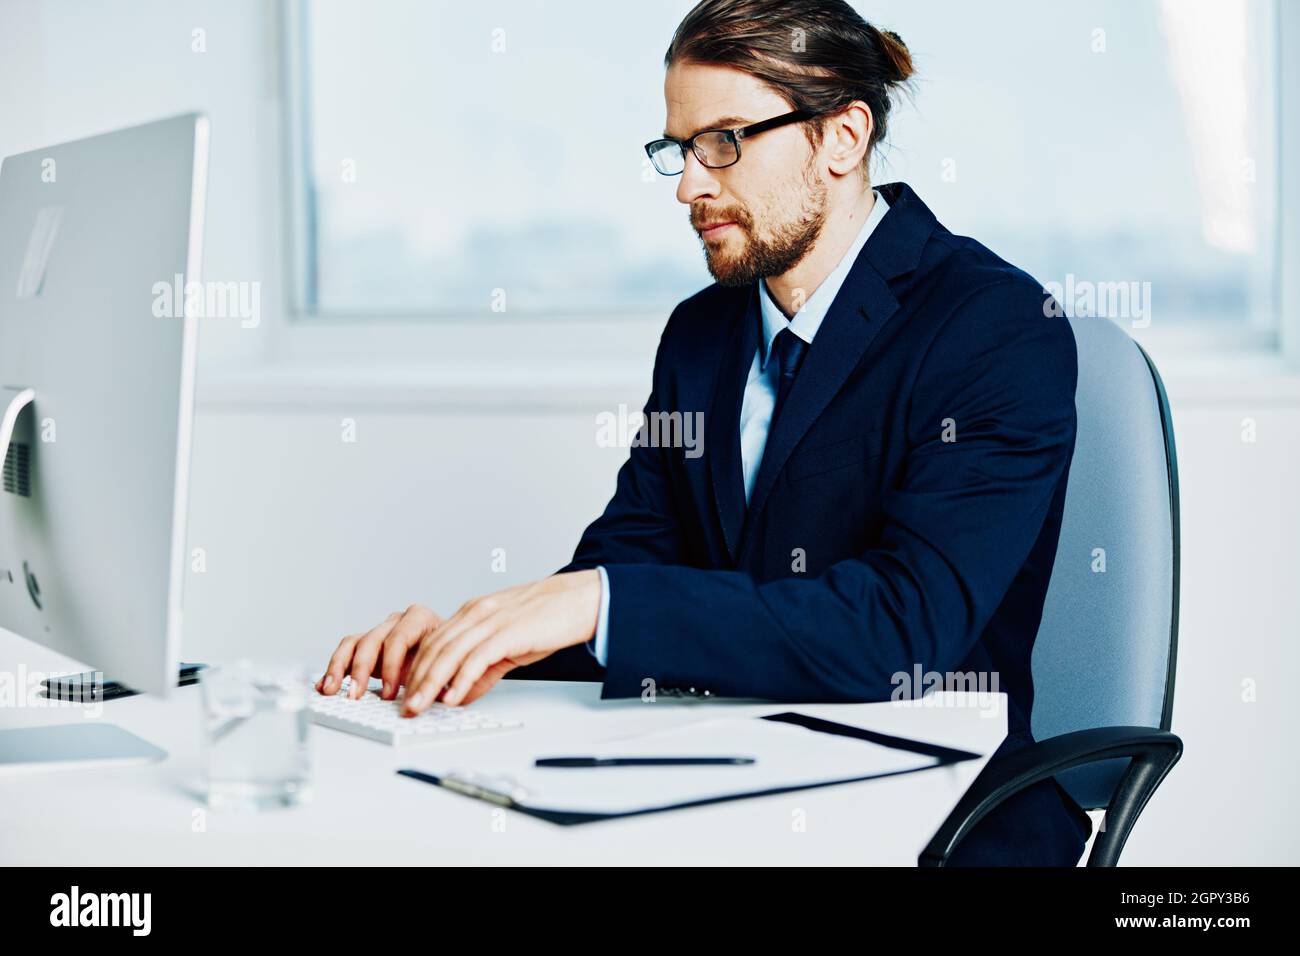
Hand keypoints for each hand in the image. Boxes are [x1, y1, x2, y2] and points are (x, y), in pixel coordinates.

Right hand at [316, 604, 445, 700]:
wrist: (448, 655)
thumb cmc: (452, 659)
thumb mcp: (452, 667)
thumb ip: (442, 679)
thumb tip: (434, 696)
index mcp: (422, 619)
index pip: (399, 637)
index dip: (391, 665)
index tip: (388, 692)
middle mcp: (398, 622)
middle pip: (372, 640)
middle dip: (362, 670)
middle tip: (356, 695)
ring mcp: (380, 633)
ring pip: (354, 644)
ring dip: (340, 668)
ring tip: (331, 690)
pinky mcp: (367, 646)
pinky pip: (346, 652)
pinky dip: (334, 669)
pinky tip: (325, 686)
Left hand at [401, 570, 600, 713]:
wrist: (581, 600)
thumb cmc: (548, 618)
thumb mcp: (509, 644)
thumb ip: (484, 669)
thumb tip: (462, 694)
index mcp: (473, 613)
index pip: (434, 642)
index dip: (417, 669)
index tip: (408, 693)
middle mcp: (477, 613)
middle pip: (435, 648)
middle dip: (417, 680)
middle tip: (406, 706)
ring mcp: (492, 621)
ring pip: (450, 653)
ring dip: (431, 683)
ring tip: (420, 706)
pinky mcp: (509, 631)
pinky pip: (478, 658)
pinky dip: (462, 679)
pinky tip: (452, 697)